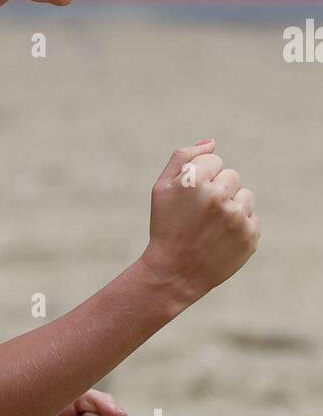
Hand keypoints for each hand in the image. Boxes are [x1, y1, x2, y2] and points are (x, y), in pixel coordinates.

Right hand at [141, 138, 259, 307]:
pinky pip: (252, 218)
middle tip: (200, 214)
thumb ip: (183, 157)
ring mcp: (237, 217)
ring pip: (245, 196)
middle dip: (218, 190)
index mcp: (195, 180)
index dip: (200, 178)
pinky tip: (221, 238)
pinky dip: (239, 226)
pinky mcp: (251, 236)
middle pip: (231, 176)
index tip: (190, 198)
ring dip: (232, 206)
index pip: (214, 161)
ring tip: (212, 226)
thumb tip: (212, 143)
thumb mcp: (161, 188)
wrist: (174, 272)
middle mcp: (218, 196)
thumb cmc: (166, 226)